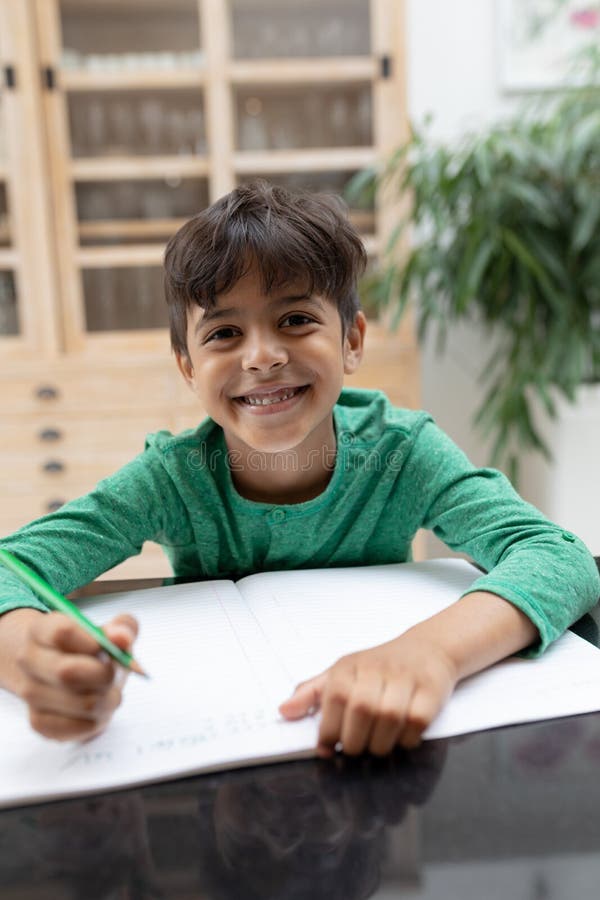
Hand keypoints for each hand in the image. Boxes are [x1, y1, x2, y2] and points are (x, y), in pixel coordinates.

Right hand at [11, 609, 137, 740]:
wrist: (67, 673)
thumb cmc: (92, 650)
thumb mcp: (110, 631)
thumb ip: (123, 628)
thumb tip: (121, 638)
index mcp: (42, 629)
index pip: (62, 633)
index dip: (93, 643)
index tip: (109, 649)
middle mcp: (29, 659)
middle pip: (67, 672)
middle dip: (104, 675)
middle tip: (114, 674)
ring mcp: (30, 693)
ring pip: (81, 704)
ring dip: (107, 700)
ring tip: (108, 692)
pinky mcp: (38, 722)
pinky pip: (78, 727)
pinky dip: (97, 720)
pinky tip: (96, 709)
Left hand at [279, 629, 457, 757]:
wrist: (428, 648)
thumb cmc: (379, 666)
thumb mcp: (342, 672)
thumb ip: (312, 693)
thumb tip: (284, 711)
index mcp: (350, 666)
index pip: (334, 698)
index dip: (328, 729)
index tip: (326, 748)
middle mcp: (377, 669)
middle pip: (361, 709)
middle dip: (354, 740)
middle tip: (353, 749)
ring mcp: (405, 679)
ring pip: (389, 717)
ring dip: (380, 743)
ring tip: (375, 746)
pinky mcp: (431, 690)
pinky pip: (417, 721)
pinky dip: (407, 738)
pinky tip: (400, 739)